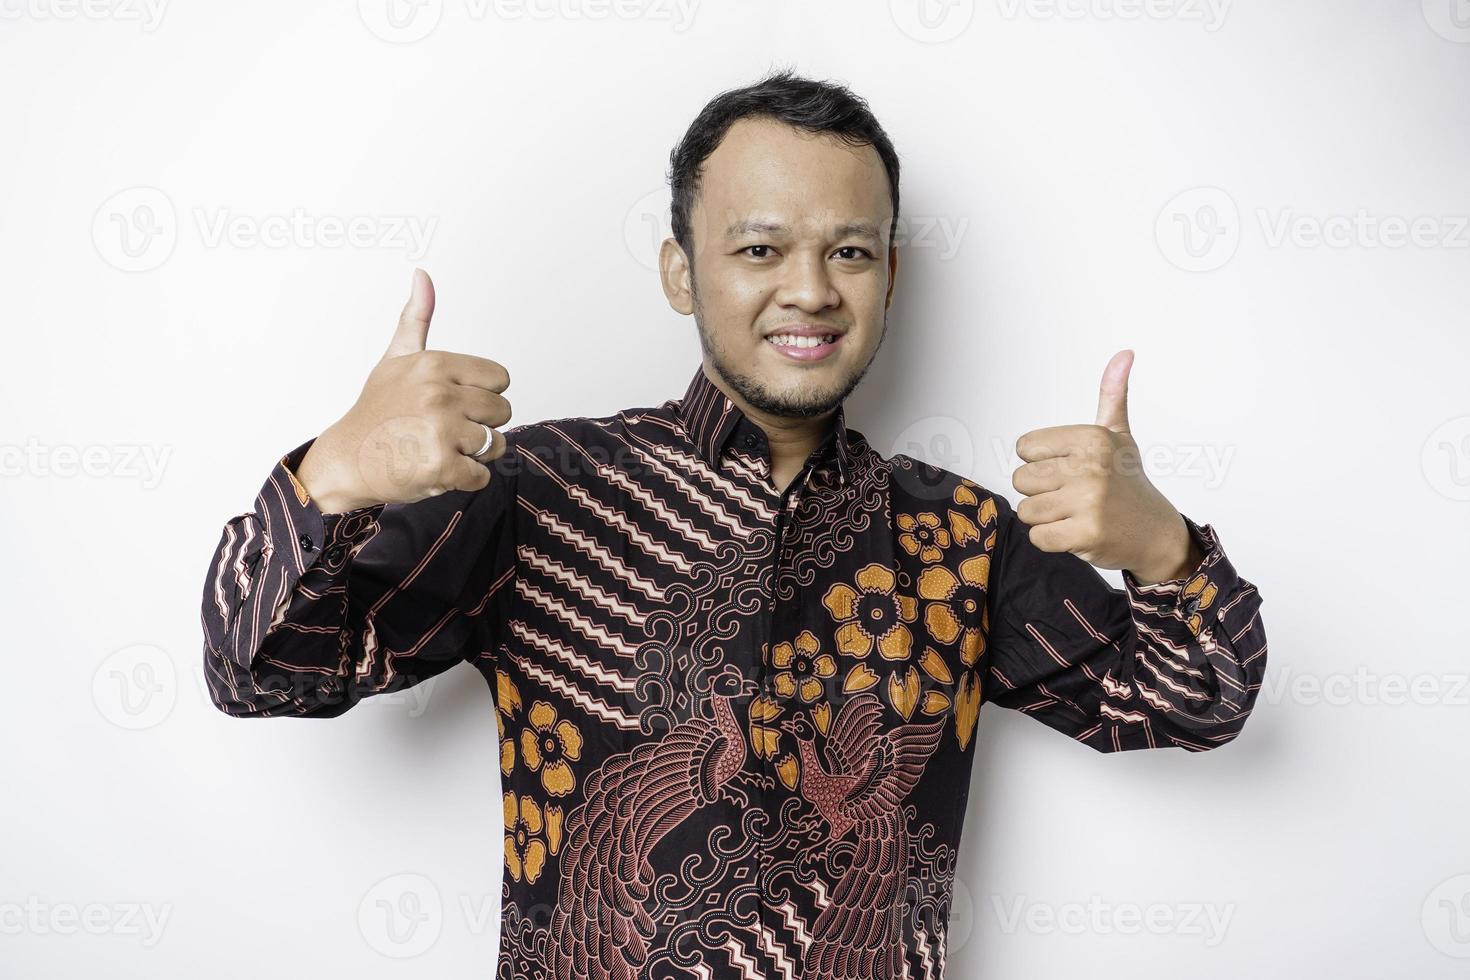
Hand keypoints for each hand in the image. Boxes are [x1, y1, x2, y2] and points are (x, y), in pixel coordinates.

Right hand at [295, 268, 512, 511]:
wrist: (347, 460)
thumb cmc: (376, 410)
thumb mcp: (396, 358)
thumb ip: (416, 319)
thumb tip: (422, 274)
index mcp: (435, 365)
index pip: (500, 379)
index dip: (482, 394)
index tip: (454, 402)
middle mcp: (439, 394)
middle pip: (502, 411)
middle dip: (480, 424)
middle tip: (444, 429)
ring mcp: (440, 431)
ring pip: (496, 444)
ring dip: (474, 454)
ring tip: (440, 448)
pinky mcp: (441, 468)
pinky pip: (482, 475)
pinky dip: (465, 479)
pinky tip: (436, 469)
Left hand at [1011, 350, 1195, 581]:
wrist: (1156, 533)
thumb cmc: (1128, 482)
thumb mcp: (1119, 435)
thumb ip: (1112, 395)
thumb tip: (1124, 353)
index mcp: (1092, 437)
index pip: (1024, 448)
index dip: (1041, 462)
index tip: (1071, 469)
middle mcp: (1091, 465)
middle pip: (1021, 480)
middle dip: (1041, 492)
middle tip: (1073, 495)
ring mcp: (1089, 501)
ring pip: (1026, 510)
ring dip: (1046, 518)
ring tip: (1075, 513)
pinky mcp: (1086, 534)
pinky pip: (1037, 537)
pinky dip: (1051, 540)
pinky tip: (1076, 532)